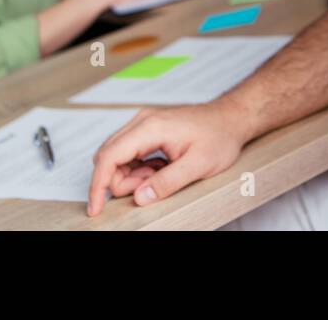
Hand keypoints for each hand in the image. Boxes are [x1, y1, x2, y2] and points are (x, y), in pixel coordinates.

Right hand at [87, 101, 248, 215]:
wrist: (231, 118)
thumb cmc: (219, 136)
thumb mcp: (198, 165)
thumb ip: (167, 182)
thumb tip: (139, 197)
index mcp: (150, 127)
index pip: (109, 157)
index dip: (99, 185)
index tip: (96, 209)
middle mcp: (142, 121)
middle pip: (109, 158)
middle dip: (123, 182)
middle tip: (153, 187)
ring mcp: (143, 124)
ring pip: (118, 158)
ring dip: (133, 176)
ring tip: (164, 174)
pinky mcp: (147, 129)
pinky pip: (130, 154)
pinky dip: (140, 169)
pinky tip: (162, 168)